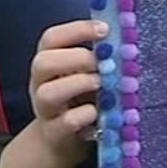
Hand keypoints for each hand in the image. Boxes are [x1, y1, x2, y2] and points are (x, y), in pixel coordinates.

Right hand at [26, 19, 105, 165]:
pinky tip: (98, 112)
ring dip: (78, 84)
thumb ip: (98, 56)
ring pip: (48, 93)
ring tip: (101, 84)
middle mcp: (41, 83)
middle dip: (76, 59)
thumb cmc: (78, 96)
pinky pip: (65, 122)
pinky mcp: (54, 132)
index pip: (52, 38)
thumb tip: (126, 38)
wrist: (61, 137)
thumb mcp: (85, 73)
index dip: (77, 30)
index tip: (105, 30)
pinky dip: (83, 115)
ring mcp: (45, 109)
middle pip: (43, 62)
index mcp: (48, 60)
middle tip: (102, 63)